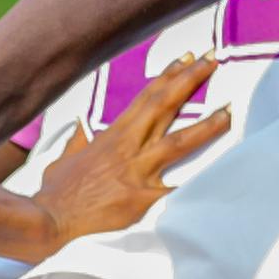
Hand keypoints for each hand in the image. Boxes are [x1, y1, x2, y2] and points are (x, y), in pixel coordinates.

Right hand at [27, 48, 227, 239]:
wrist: (50, 219)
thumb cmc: (56, 193)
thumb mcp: (63, 159)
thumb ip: (78, 142)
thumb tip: (81, 130)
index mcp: (113, 136)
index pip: (146, 97)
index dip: (168, 76)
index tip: (187, 58)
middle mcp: (128, 147)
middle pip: (164, 106)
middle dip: (190, 80)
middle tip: (214, 60)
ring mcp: (137, 172)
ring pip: (178, 142)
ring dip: (206, 125)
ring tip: (229, 112)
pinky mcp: (142, 199)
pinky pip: (176, 190)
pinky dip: (197, 183)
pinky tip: (221, 176)